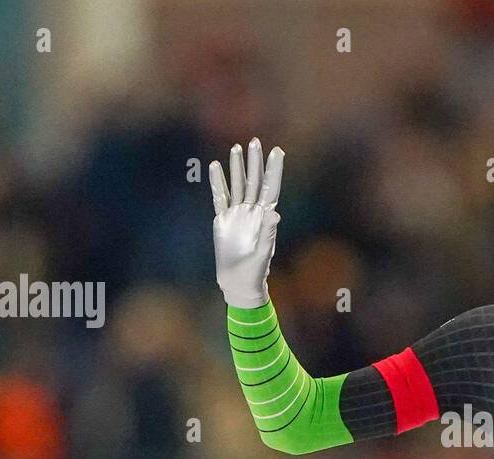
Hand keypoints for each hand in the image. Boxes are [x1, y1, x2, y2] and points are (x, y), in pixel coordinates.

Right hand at [209, 137, 284, 308]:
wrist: (238, 282)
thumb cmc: (255, 271)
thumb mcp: (263, 252)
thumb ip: (268, 233)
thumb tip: (274, 214)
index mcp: (265, 217)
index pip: (271, 188)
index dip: (274, 170)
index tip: (277, 151)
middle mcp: (252, 211)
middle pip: (254, 181)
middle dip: (255, 162)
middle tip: (255, 142)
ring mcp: (237, 214)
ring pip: (237, 185)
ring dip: (237, 167)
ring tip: (236, 148)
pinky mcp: (222, 220)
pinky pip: (219, 197)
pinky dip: (217, 182)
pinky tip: (215, 167)